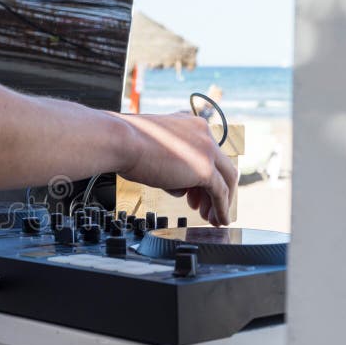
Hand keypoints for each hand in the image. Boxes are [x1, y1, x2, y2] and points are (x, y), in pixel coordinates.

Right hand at [117, 112, 237, 225]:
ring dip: (221, 202)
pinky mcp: (205, 169)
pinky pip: (220, 193)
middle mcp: (203, 133)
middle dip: (215, 190)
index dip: (202, 175)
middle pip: (221, 165)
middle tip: (205, 208)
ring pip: (226, 179)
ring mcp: (207, 150)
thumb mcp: (154, 148)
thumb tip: (178, 187)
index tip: (194, 192)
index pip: (207, 152)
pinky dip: (221, 208)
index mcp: (190, 124)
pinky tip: (219, 220)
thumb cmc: (125, 144)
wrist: (120, 141)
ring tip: (213, 219)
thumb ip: (170, 163)